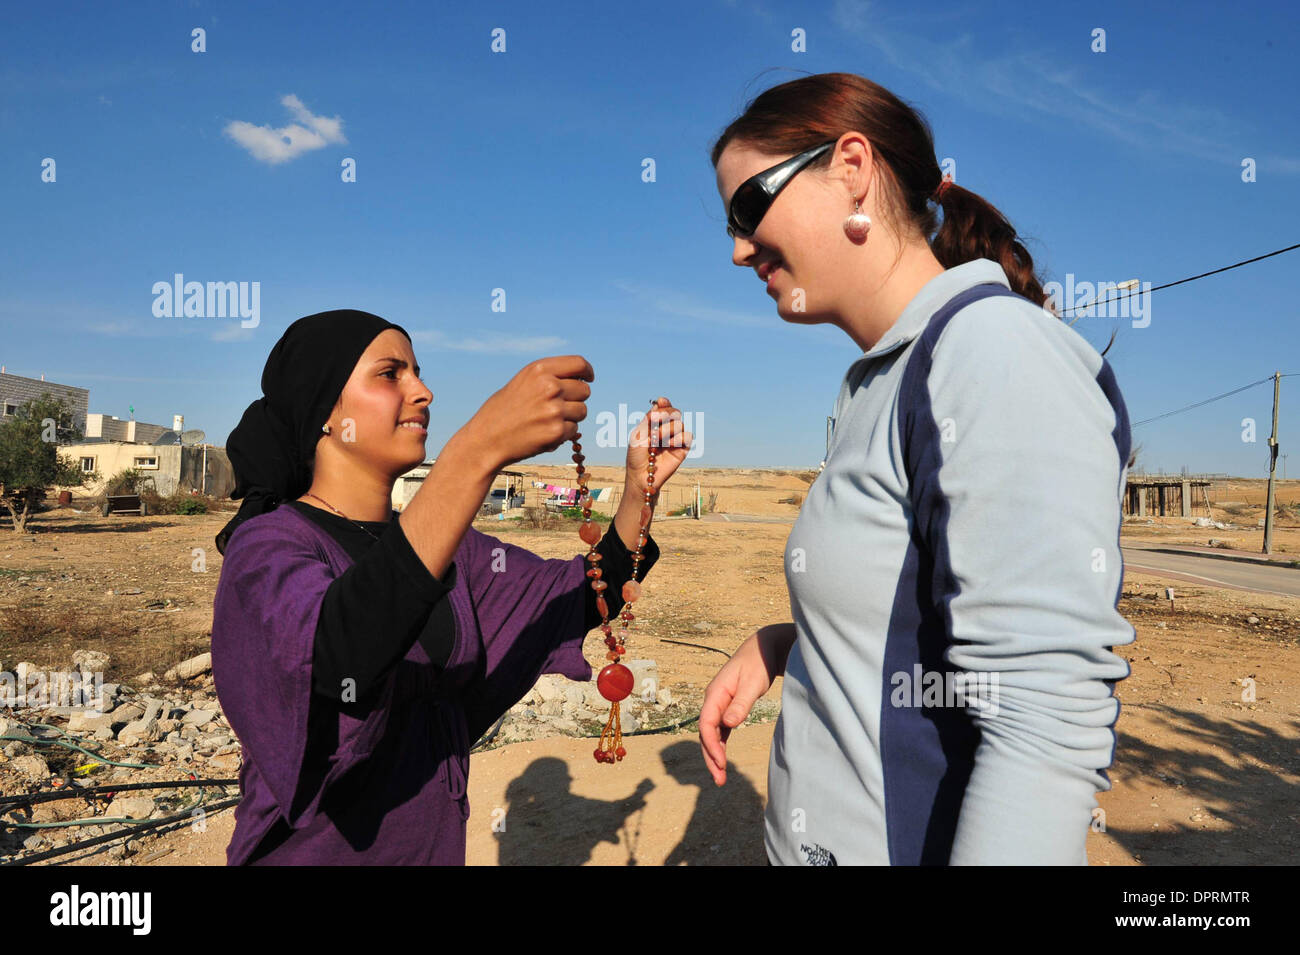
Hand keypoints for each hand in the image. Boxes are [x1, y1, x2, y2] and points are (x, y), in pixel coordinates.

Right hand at [465, 356, 593, 470]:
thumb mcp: (523, 382)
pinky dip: (562, 433)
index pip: (579, 364)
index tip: (588, 378)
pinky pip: (574, 430)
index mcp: (539, 370)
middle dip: (575, 399)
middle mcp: (549, 386)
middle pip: (584, 390)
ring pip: (582, 411)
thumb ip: (550, 377)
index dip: (587, 372)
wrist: (486, 440)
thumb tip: (582, 380)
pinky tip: (542, 433)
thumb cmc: (503, 410)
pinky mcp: (557, 431)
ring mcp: (555, 409)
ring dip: (570, 417)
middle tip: (555, 407)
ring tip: (545, 421)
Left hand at [625, 397, 690, 493]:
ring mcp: (675, 439)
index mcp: (654, 424)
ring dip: (668, 428)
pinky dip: (678, 438)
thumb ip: (648, 420)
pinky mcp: (682, 449)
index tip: (662, 401)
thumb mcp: (638, 435)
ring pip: (680, 423)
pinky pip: (687, 436)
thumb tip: (658, 405)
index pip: (664, 409)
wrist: (641, 475)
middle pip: (675, 412)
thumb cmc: (636, 456)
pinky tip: (668, 445)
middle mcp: (666, 430)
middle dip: (666, 414)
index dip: (665, 403)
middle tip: (656, 420)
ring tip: (657, 439)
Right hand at [698, 623, 795, 785]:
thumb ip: (741, 703)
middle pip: (706, 733)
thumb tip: (729, 723)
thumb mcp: (753, 683)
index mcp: (716, 693)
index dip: (711, 744)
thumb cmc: (759, 663)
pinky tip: (723, 760)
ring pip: (712, 734)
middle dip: (711, 757)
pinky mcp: (728, 707)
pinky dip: (721, 745)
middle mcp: (713, 700)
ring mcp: (720, 704)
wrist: (765, 648)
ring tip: (721, 777)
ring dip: (714, 755)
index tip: (721, 762)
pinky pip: (720, 730)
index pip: (706, 723)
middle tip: (719, 780)